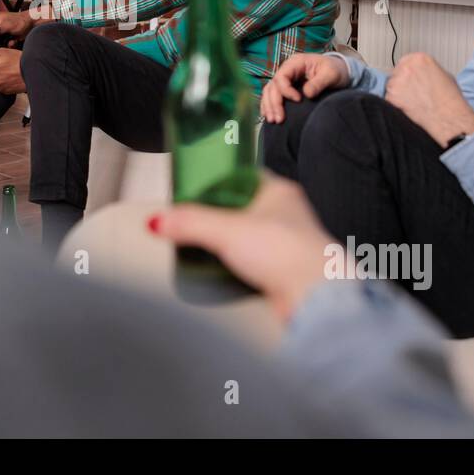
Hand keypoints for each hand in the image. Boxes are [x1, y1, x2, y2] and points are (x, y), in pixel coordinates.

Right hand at [148, 175, 336, 322]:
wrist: (315, 299)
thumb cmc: (287, 254)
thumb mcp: (227, 230)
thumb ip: (190, 223)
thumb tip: (158, 220)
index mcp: (278, 192)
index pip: (241, 175)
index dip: (215, 179)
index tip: (190, 187)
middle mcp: (285, 215)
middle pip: (240, 208)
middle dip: (215, 215)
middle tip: (187, 219)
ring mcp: (284, 245)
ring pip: (246, 238)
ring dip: (224, 243)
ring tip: (196, 246)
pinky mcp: (281, 273)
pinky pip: (250, 264)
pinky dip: (233, 266)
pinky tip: (217, 270)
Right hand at [260, 53, 349, 123]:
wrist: (339, 72)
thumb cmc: (335, 70)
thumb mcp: (331, 74)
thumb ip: (319, 83)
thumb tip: (307, 94)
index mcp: (296, 62)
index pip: (282, 76)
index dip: (286, 90)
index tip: (298, 100)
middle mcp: (287, 69)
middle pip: (273, 86)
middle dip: (274, 103)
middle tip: (279, 119)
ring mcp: (286, 78)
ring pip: (269, 92)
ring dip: (269, 106)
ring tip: (273, 121)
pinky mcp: (287, 87)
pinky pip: (272, 96)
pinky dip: (269, 105)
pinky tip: (269, 116)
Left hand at [384, 52, 473, 146]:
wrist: (448, 115)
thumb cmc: (450, 98)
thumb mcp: (443, 75)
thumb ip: (428, 71)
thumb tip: (422, 74)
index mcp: (419, 59)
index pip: (405, 62)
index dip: (408, 74)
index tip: (410, 80)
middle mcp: (406, 67)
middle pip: (396, 73)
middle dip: (402, 83)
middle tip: (412, 93)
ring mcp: (397, 81)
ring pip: (391, 86)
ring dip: (398, 94)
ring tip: (413, 102)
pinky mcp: (391, 96)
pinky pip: (389, 99)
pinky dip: (395, 105)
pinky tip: (409, 108)